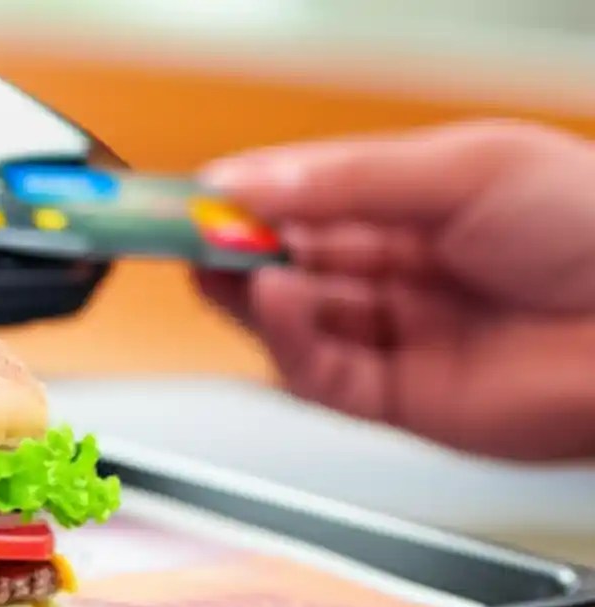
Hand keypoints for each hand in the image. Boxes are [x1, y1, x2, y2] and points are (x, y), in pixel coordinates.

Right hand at [195, 120, 594, 460]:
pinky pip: (319, 372)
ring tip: (216, 264)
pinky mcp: (394, 398)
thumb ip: (350, 182)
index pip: (297, 199)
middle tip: (179, 233)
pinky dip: (286, 340)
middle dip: (226, 246)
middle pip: (280, 260)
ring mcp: (390, 334)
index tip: (187, 193)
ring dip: (244, 292)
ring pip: (288, 319)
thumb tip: (249, 181)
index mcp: (405, 205)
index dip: (239, 197)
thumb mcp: (466, 169)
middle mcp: (391, 271)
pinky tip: (274, 302)